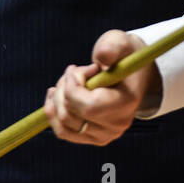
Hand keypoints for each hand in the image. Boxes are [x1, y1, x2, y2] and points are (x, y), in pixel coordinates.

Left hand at [42, 30, 160, 145]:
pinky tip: (55, 95)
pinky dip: (54, 113)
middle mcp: (116, 126)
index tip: (74, 68)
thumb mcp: (118, 43)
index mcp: (126, 103)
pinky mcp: (92, 139)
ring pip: (63, 123)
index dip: (72, 87)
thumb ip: (111, 47)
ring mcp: (104, 136)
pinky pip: (62, 132)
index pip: (89, 107)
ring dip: (57, 98)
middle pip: (71, 115)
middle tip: (74, 71)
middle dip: (63, 88)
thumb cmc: (122, 56)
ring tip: (68, 82)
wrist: (129, 75)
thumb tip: (101, 58)